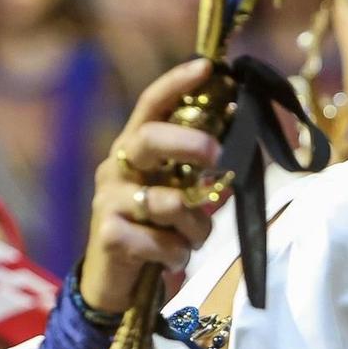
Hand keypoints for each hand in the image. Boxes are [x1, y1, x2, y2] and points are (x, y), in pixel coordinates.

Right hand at [78, 59, 226, 314]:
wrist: (116, 281)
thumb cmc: (156, 229)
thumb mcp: (180, 193)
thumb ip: (201, 170)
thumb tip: (239, 138)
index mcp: (135, 149)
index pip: (151, 105)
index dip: (175, 83)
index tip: (207, 66)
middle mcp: (118, 167)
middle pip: (148, 139)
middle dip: (187, 142)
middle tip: (215, 155)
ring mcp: (109, 200)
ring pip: (168, 202)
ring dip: (194, 226)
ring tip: (191, 239)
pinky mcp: (108, 234)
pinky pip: (160, 241)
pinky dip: (178, 253)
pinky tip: (173, 258)